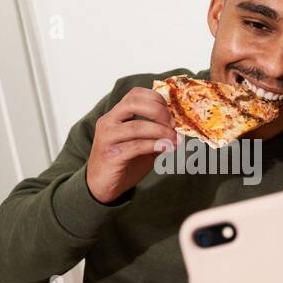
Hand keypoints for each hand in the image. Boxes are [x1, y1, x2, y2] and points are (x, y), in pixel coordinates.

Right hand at [86, 87, 178, 203]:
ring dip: (161, 132)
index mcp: (115, 115)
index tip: (173, 111)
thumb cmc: (123, 163)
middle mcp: (108, 122)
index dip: (156, 98)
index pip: (135, 94)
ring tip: (176, 140)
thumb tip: (180, 128)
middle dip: (159, 112)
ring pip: (137, 126)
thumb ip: (156, 134)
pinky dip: (156, 146)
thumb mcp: (142, 144)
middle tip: (174, 124)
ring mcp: (107, 138)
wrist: (102, 187)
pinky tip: (167, 149)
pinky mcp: (111, 155)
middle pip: (134, 104)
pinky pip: (136, 146)